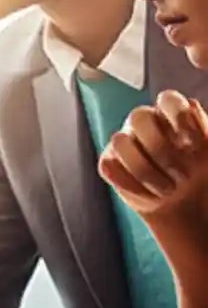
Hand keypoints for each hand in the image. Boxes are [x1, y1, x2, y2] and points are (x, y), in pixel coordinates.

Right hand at [99, 91, 207, 220]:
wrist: (190, 207)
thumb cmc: (205, 178)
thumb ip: (206, 133)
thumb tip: (193, 106)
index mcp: (173, 113)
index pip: (168, 99)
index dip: (180, 119)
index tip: (194, 147)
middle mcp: (146, 122)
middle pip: (138, 116)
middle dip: (159, 148)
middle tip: (181, 175)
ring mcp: (125, 141)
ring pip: (120, 141)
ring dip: (145, 171)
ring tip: (168, 190)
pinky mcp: (110, 162)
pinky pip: (109, 166)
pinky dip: (130, 184)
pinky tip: (150, 196)